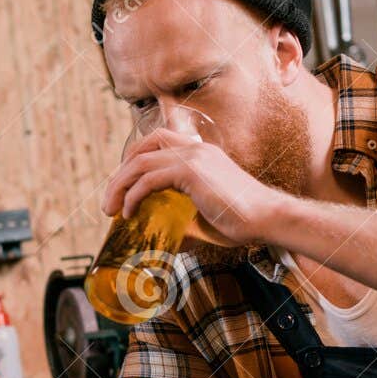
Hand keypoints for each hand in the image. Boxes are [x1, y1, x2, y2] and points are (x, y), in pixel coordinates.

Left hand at [101, 128, 283, 246]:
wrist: (267, 218)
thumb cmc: (242, 221)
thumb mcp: (203, 215)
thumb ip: (181, 216)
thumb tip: (160, 235)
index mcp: (200, 152)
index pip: (156, 142)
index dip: (133, 161)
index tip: (122, 187)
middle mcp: (195, 148)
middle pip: (142, 148)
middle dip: (120, 174)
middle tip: (109, 202)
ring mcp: (193, 156)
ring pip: (139, 162)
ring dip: (118, 186)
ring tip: (110, 209)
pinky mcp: (191, 171)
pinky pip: (148, 179)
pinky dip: (133, 195)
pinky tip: (129, 212)